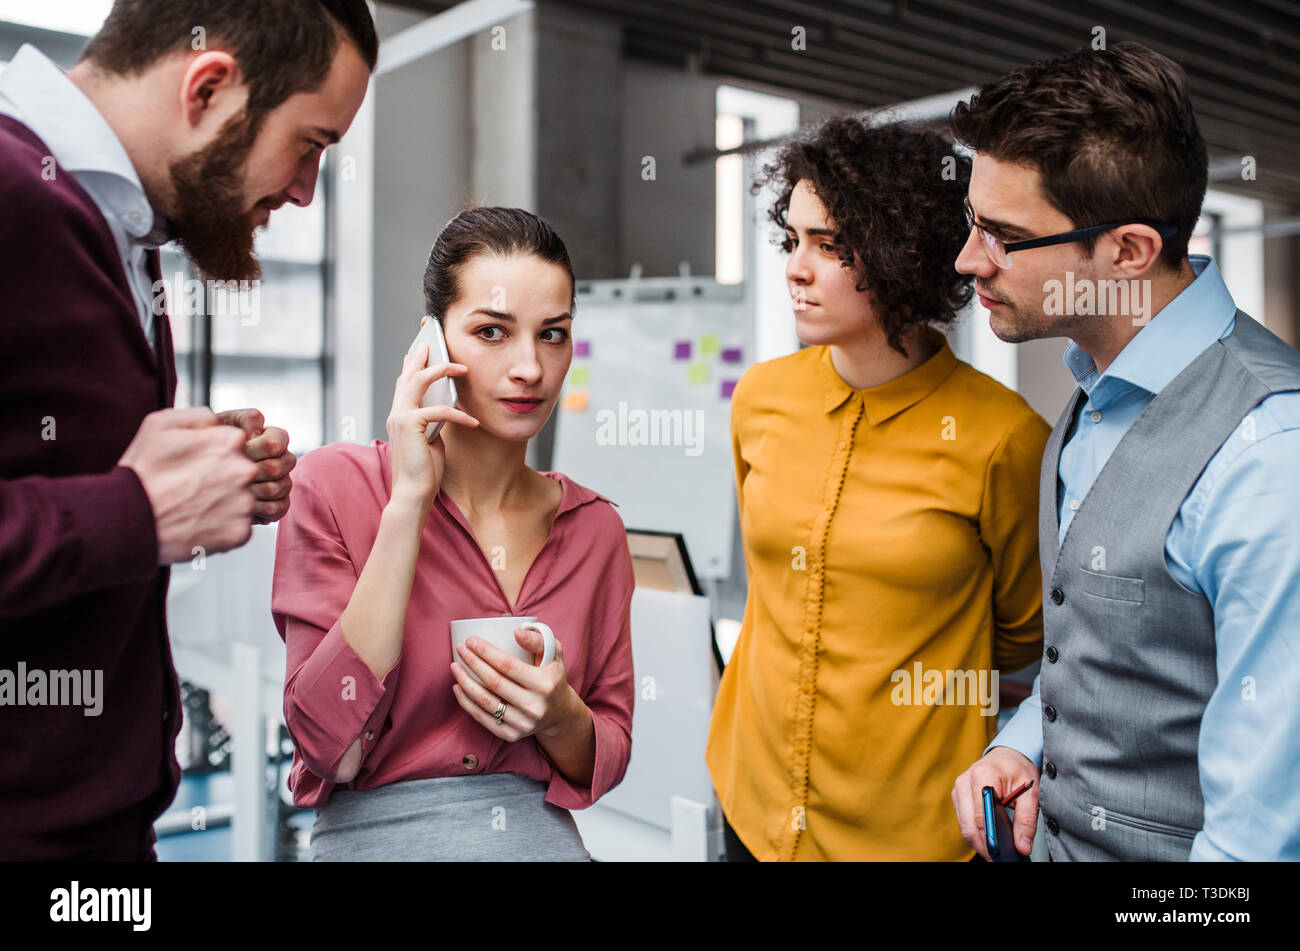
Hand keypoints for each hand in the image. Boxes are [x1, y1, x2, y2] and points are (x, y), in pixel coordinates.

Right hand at [118, 407, 259, 564]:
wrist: (126, 519)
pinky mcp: (241, 532)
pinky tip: (201, 522)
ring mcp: (245, 503)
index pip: (256, 442)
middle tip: (208, 487)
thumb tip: (222, 422)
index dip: (234, 453)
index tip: (216, 462)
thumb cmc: (141, 472)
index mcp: (230, 441)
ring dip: (233, 503)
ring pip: (252, 500)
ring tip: (202, 505)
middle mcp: (244, 471)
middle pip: (257, 472)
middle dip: (237, 478)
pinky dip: (226, 526)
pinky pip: (244, 526)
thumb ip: (202, 416)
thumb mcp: (162, 423)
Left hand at [215, 408, 294, 523]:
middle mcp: (285, 460)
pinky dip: (254, 507)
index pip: (275, 443)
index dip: (252, 448)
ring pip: (275, 489)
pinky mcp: (280, 505)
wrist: (204, 468)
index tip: (234, 449)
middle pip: (276, 468)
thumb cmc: (215, 442)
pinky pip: (275, 509)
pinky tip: (237, 502)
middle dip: (248, 471)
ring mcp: (284, 483)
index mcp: (276, 438)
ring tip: (230, 486)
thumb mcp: (227, 422)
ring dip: (249, 489)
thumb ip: (246, 420)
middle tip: (227, 471)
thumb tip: (255, 434)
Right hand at [387, 340, 477, 508]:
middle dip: (422, 356)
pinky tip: (473, 422)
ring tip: (462, 369)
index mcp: (399, 417)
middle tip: (434, 341)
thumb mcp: (431, 440)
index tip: (420, 349)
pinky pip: (439, 411)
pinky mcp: (410, 426)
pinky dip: (458, 415)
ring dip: (442, 371)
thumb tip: (445, 409)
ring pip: (419, 382)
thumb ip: (434, 422)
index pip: (404, 383)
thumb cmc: (424, 472)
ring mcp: (400, 418)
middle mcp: (396, 414)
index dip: (411, 364)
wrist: (413, 495)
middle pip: (408, 375)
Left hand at [450, 628, 577, 742]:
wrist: (559, 713)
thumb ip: (538, 639)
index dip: (485, 652)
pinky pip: (483, 718)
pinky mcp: (512, 735)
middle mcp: (534, 706)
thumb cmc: (551, 676)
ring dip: (465, 682)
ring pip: (485, 701)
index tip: (471, 640)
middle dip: (472, 663)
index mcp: (544, 684)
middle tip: (460, 649)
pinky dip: (466, 703)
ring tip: (455, 667)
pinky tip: (458, 688)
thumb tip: (516, 631)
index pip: (507, 665)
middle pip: (493, 682)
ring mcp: (522, 723)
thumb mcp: (554, 654)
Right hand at [951, 746, 1039, 859]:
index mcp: (983, 776)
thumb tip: (1022, 846)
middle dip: (983, 846)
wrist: (1007, 755)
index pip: (982, 816)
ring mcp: (958, 788)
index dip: (989, 840)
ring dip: (978, 841)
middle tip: (998, 859)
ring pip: (964, 825)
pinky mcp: (957, 795)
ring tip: (996, 852)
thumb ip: (1027, 820)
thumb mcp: (1031, 793)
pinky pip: (964, 820)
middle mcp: (965, 781)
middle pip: (969, 824)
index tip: (999, 856)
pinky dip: (975, 832)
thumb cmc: (1018, 770)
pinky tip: (988, 838)